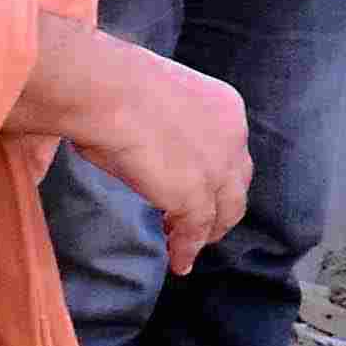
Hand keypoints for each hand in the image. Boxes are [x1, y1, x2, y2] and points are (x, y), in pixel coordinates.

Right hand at [66, 35, 251, 274]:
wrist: (108, 90)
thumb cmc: (113, 82)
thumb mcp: (154, 97)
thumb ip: (159, 121)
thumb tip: (132, 136)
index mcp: (225, 106)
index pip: (231, 148)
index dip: (217, 172)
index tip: (198, 184)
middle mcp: (233, 138)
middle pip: (237, 182)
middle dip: (221, 204)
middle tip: (202, 221)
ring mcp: (217, 169)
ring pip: (224, 211)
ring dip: (208, 231)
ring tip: (190, 245)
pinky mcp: (195, 196)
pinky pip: (195, 231)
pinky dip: (186, 249)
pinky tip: (178, 262)